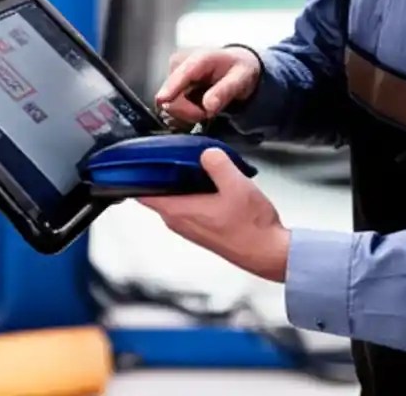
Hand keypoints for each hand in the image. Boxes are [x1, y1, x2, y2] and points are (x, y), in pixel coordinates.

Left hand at [138, 149, 289, 281]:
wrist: (268, 253)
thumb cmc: (252, 227)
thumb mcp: (236, 184)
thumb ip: (217, 163)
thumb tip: (206, 152)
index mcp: (178, 210)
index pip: (141, 193)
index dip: (136, 174)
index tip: (140, 158)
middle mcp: (178, 221)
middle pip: (157, 193)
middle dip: (163, 173)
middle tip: (177, 154)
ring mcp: (189, 227)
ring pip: (174, 199)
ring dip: (181, 183)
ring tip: (200, 167)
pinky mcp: (201, 229)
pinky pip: (188, 206)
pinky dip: (193, 193)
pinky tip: (212, 185)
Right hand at [154, 46, 262, 124]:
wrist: (235, 63)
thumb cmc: (238, 69)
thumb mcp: (240, 78)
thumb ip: (224, 91)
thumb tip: (208, 107)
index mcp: (200, 57)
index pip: (182, 73)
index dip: (170, 88)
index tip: (162, 101)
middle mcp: (180, 62)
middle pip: (172, 94)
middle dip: (188, 111)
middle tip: (208, 113)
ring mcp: (173, 72)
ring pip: (169, 102)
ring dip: (186, 112)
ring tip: (204, 108)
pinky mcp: (169, 82)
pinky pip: (170, 104)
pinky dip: (183, 111)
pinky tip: (195, 107)